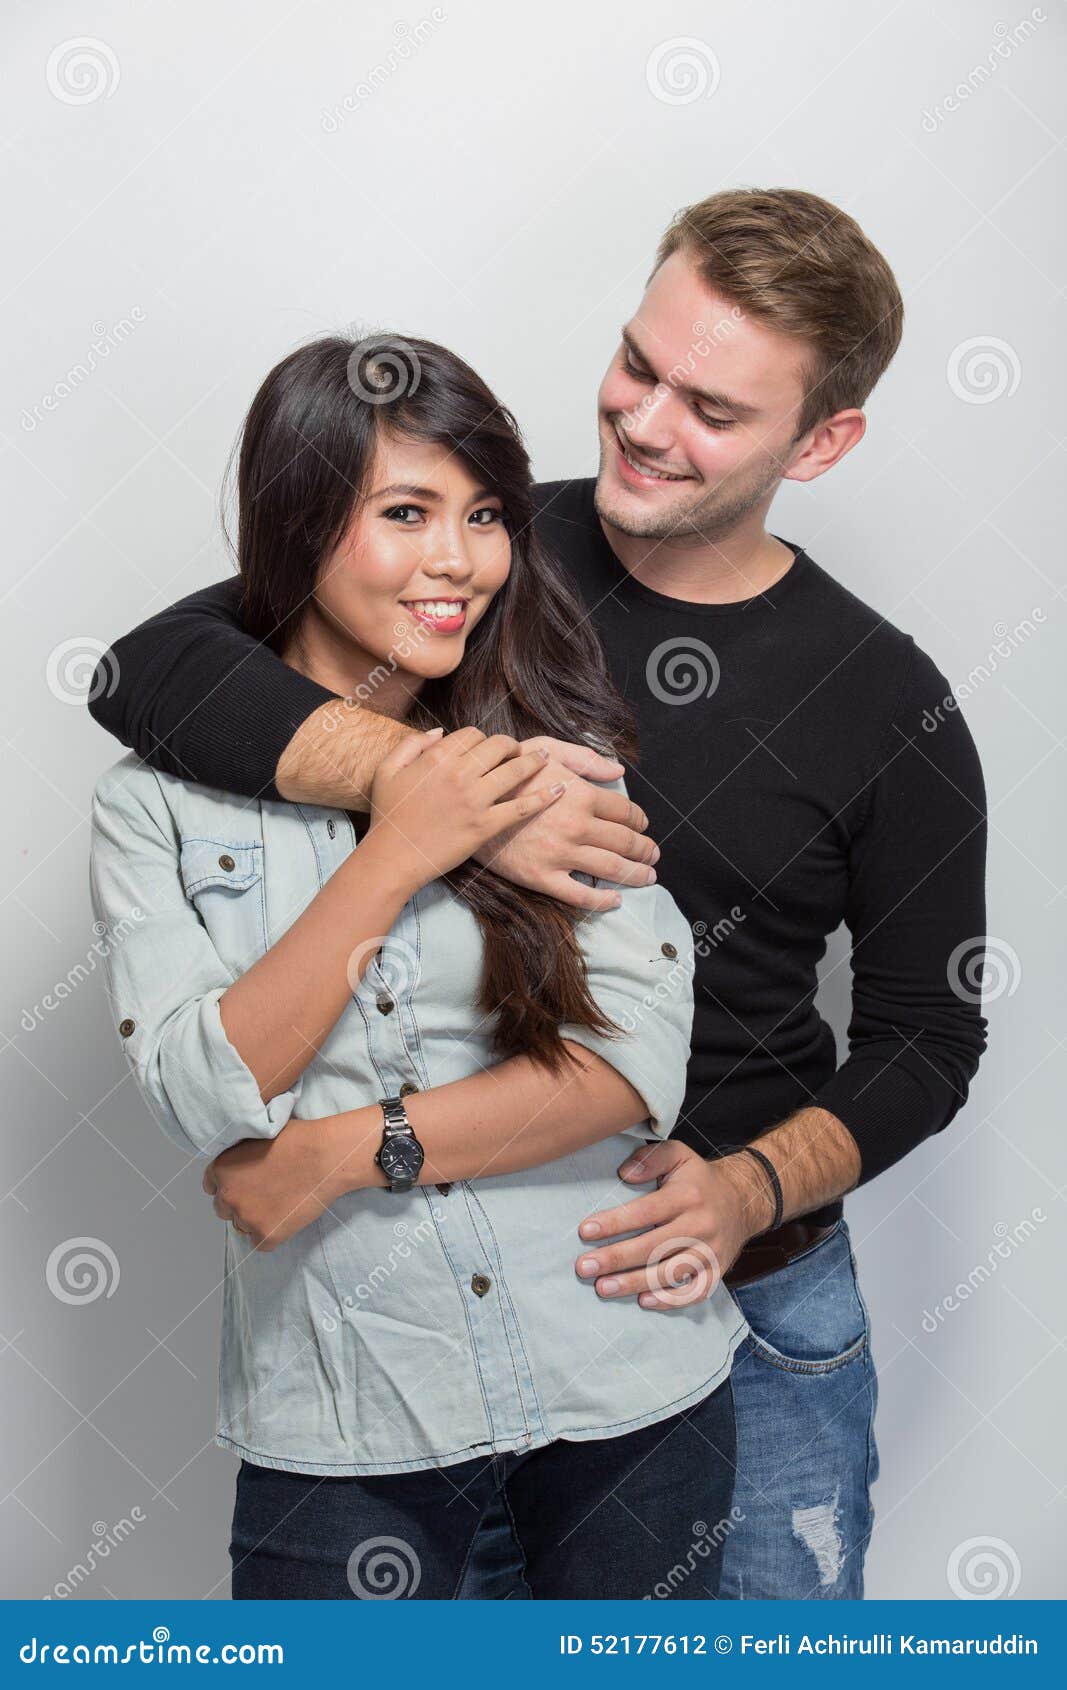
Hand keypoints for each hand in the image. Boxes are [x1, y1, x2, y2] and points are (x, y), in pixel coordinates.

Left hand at [203, 1119, 350, 1251]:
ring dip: (256, 1218)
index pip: (212, 1186)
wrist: (326, 1157)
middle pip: (224, 1209)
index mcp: (221, 1169)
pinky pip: (260, 1243)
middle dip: (241, 1203)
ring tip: (281, 1203)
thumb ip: (238, 1155)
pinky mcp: (265, 1236)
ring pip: (242, 1226)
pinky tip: (288, 1216)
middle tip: (267, 1194)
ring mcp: (246, 1218)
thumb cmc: (298, 1139)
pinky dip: (273, 1234)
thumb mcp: (257, 1136)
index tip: (247, 1184)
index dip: (231, 1185)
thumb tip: (236, 1167)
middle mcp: (227, 1195)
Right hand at [365, 726, 566, 894]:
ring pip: (514, 770)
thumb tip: (439, 732)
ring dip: (534, 761)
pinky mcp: (485, 826)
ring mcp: (475, 801)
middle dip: (510, 745)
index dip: (483, 739)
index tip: (486, 749)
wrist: (392, 858)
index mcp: (437, 757)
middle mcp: (460, 773)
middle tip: (517, 751)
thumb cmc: (387, 815)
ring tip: (545, 758)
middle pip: (498, 746)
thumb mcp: (387, 770)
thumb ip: (412, 744)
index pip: (473, 734)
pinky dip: (543, 797)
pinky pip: (521, 807)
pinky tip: (559, 790)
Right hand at [471, 735, 659, 913]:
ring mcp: (561, 854)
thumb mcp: (544, 750)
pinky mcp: (542, 877)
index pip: (624, 811)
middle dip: (645, 849)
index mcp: (581, 795)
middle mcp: (577, 826)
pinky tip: (616, 900)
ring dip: (636, 873)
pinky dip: (603, 900)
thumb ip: (584, 758)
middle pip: (625, 841)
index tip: (643, 825)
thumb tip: (617, 768)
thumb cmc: (508, 772)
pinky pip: (580, 895)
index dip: (639, 820)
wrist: (468, 804)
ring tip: (647, 875)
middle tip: (654, 854)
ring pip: (611, 869)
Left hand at [573, 1140, 774, 1307]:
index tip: (585, 1231)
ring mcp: (710, 1251)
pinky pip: (695, 1292)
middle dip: (615, 1258)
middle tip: (584, 1267)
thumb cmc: (699, 1179)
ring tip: (603, 1287)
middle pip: (653, 1246)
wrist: (744, 1199)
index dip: (615, 1223)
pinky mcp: (717, 1270)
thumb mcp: (678, 1155)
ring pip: (670, 1273)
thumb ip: (651, 1158)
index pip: (646, 1212)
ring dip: (634, 1283)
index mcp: (687, 1196)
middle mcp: (700, 1225)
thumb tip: (625, 1173)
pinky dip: (670, 1300)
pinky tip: (643, 1300)